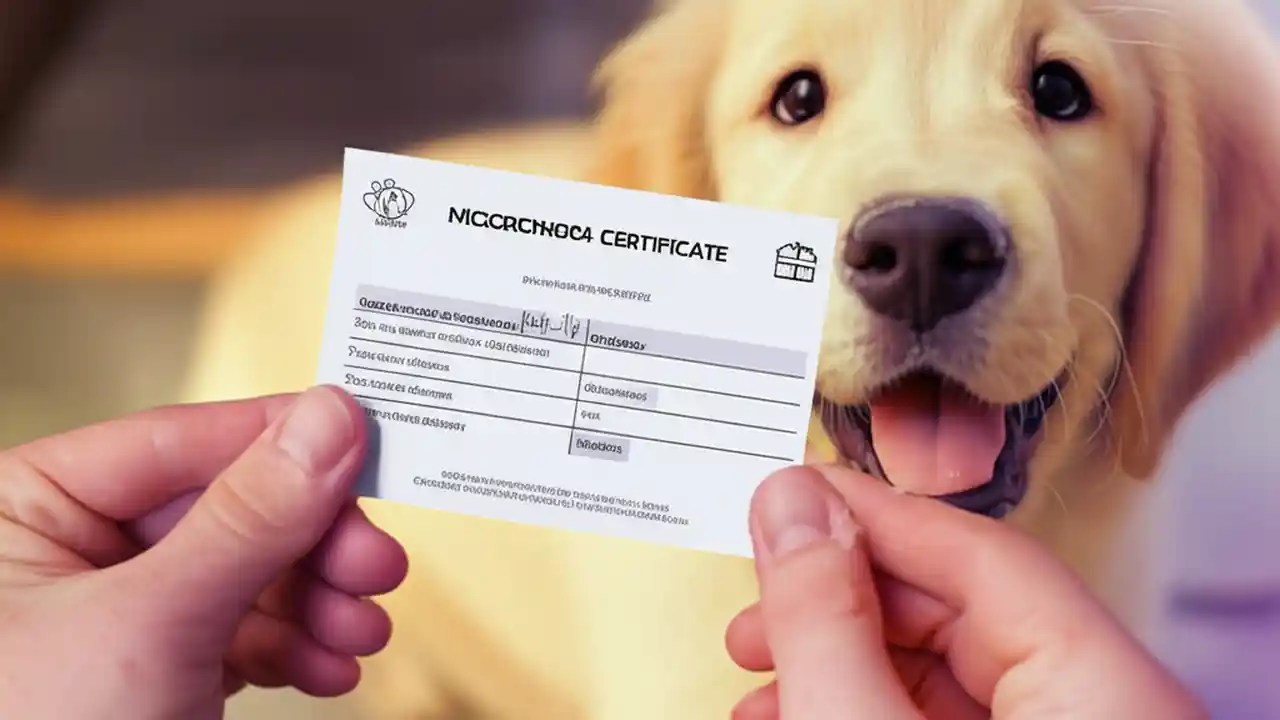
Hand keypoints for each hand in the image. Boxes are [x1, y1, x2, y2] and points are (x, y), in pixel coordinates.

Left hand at [0, 386, 407, 719]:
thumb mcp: (147, 624)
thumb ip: (246, 517)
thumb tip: (327, 422)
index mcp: (29, 508)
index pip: (178, 440)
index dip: (281, 440)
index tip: (367, 439)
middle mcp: (73, 550)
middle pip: (230, 508)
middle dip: (313, 547)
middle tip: (376, 563)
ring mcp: (121, 612)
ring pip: (251, 572)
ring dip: (319, 603)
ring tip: (361, 632)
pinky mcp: (159, 665)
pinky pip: (246, 629)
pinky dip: (299, 647)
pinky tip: (331, 666)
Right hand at [727, 465, 1206, 718]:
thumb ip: (826, 621)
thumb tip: (790, 506)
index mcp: (1105, 693)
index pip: (983, 553)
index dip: (871, 513)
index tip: (788, 497)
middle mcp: (1105, 714)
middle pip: (960, 611)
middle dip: (838, 602)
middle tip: (761, 600)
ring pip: (946, 674)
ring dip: (839, 660)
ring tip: (761, 675)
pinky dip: (868, 705)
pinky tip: (799, 711)